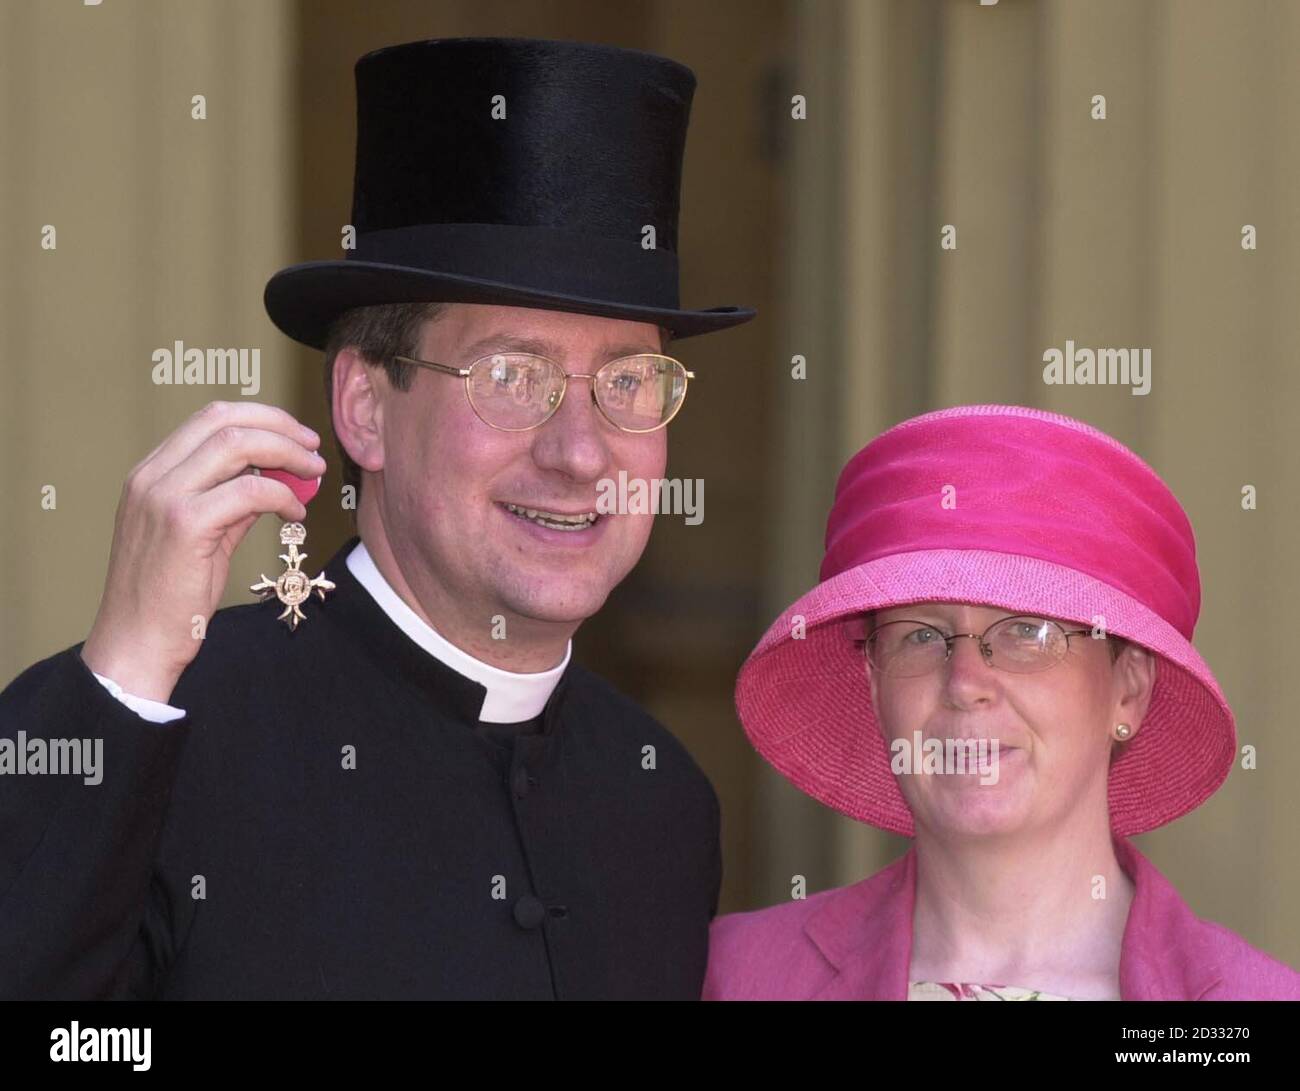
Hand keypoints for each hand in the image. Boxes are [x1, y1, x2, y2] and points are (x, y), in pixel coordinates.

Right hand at [80, 401, 326, 702]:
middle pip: (224, 420)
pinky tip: (295, 513)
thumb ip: (233, 502)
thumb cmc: (170, 595)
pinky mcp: (185, 525)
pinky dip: (282, 495)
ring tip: (312, 473)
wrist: (137, 641)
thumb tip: (276, 478)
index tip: (295, 434)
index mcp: (151, 473)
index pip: (209, 418)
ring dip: (287, 453)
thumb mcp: (203, 535)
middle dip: (279, 426)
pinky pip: (249, 491)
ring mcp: (165, 498)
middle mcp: (152, 477)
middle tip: (312, 446)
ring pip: (237, 445)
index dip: (260, 418)